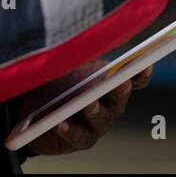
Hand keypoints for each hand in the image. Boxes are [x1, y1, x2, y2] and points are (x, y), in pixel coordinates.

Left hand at [14, 62, 153, 155]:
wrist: (30, 106)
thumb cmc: (55, 79)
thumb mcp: (68, 62)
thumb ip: (82, 52)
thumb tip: (94, 36)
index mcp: (109, 80)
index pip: (132, 78)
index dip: (141, 73)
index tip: (145, 65)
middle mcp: (109, 104)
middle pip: (120, 97)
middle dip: (121, 88)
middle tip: (122, 81)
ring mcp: (97, 123)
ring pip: (101, 118)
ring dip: (95, 110)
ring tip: (88, 103)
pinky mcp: (80, 139)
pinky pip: (78, 136)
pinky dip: (70, 130)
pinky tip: (60, 124)